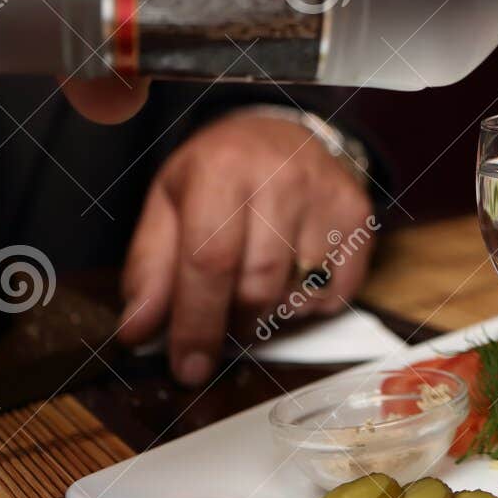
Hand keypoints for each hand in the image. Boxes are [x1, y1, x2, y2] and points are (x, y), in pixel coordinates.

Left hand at [116, 113, 376, 385]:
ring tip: (254, 292)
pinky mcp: (358, 213)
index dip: (196, 324)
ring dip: (271, 315)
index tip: (188, 367)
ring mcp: (327, 195)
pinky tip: (291, 282)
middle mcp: (281, 177)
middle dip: (233, 324)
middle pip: (258, 286)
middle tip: (222, 326)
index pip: (209, 262)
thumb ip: (150, 267)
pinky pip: (337, 292)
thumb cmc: (218, 172)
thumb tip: (138, 331)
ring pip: (299, 294)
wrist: (280, 131)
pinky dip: (309, 305)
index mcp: (222, 169)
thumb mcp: (168, 203)